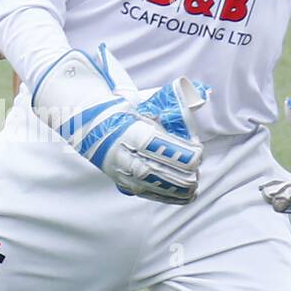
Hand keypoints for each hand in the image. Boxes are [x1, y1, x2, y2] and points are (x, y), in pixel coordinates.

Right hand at [32, 46, 209, 203]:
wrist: (88, 120)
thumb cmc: (124, 109)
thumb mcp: (147, 103)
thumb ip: (175, 102)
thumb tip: (203, 94)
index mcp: (130, 130)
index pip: (160, 147)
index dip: (182, 153)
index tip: (197, 152)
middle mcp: (122, 152)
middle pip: (156, 171)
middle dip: (180, 175)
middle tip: (196, 173)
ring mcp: (119, 169)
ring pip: (150, 186)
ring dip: (174, 190)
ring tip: (193, 189)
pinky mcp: (120, 180)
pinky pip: (144, 192)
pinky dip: (165, 196)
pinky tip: (183, 197)